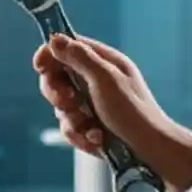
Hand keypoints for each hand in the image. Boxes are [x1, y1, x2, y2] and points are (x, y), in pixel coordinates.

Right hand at [33, 33, 191, 191]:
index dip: (50, 55)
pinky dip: (80, 136)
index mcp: (104, 63)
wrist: (150, 152)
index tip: (40, 67)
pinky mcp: (91, 127)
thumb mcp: (105, 79)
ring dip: (72, 120)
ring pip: (62, 108)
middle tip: (69, 102)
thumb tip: (55, 40)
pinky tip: (96, 140)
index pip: (68, 48)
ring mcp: (93, 105)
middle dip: (59, 94)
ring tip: (90, 128)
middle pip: (58, 79)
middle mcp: (97, 81)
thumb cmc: (134, 113)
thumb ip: (80, 58)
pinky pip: (71, 129)